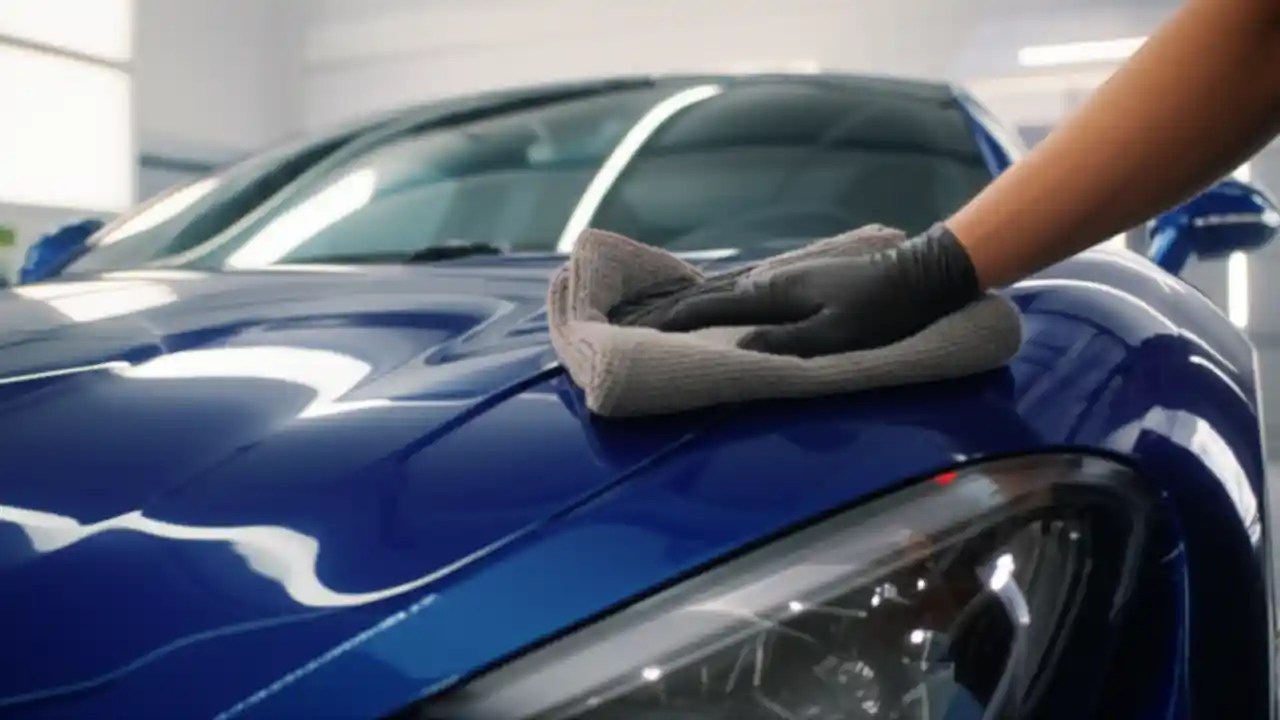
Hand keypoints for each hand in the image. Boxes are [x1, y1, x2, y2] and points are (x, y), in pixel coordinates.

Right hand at [615, 225, 980, 356]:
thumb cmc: (883, 313)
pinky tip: (713, 308)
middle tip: (630, 324)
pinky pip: (741, 294)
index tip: (634, 331)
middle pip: (707, 296)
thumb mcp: (837, 337)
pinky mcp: (797, 282)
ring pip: (723, 292)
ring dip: (691, 306)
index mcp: (773, 293)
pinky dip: (716, 302)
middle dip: (669, 311)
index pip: (707, 307)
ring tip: (660, 318)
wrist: (921, 275)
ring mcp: (783, 278)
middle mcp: (770, 280)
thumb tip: (735, 351)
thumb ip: (786, 343)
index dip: (671, 320)